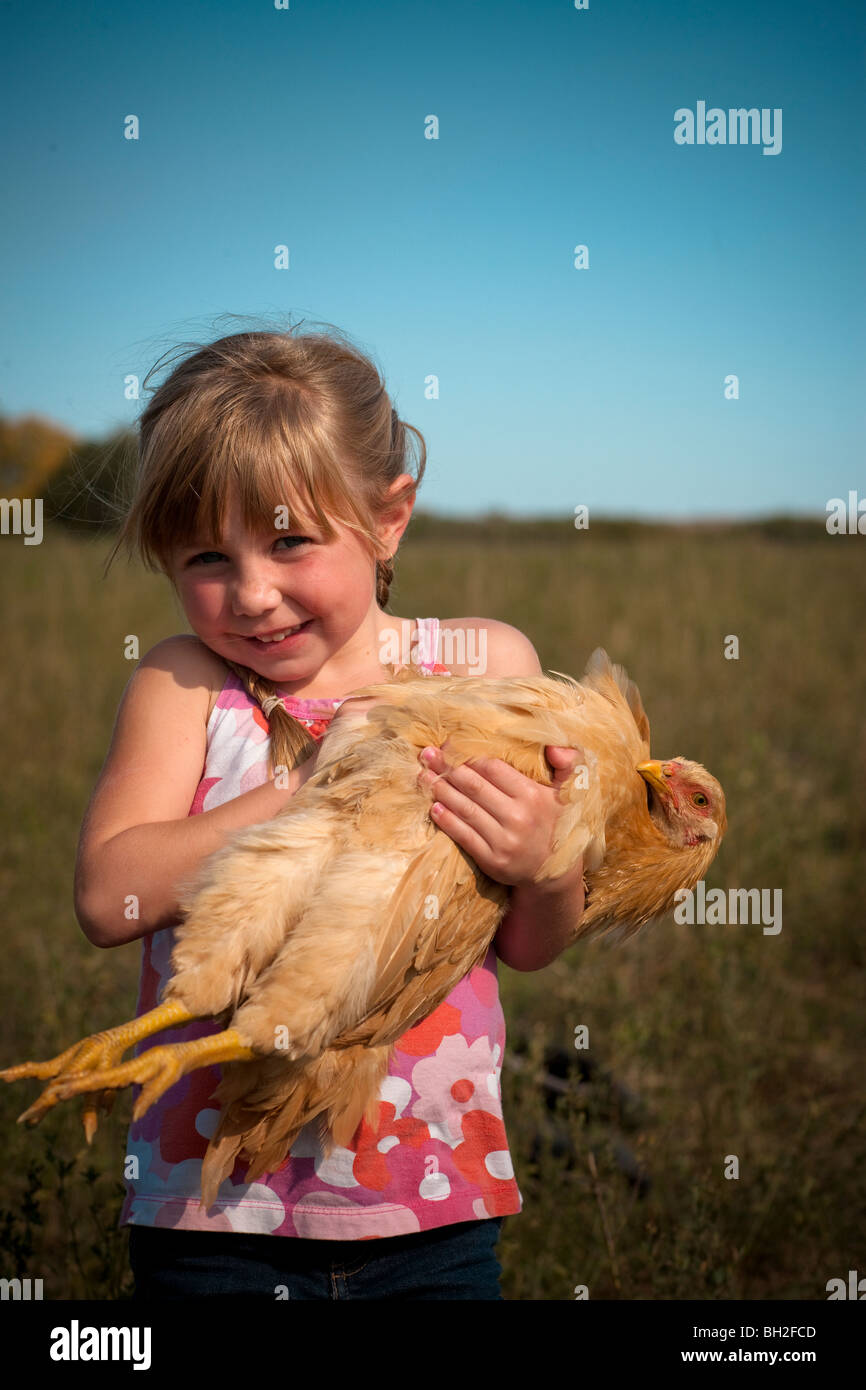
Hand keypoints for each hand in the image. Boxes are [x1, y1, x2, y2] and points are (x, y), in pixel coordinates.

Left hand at [416, 741, 585, 885]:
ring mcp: (504, 841)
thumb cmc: (558, 824)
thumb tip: (554, 747)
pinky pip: (464, 836)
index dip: (468, 754)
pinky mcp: (493, 861)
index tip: (450, 744)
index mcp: (534, 795)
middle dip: (447, 767)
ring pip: (465, 809)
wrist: (555, 873)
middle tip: (427, 754)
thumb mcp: (572, 793)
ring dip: (440, 790)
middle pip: (474, 786)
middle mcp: (518, 817)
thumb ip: (569, 764)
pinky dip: (447, 821)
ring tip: (423, 776)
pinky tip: (433, 807)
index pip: (492, 768)